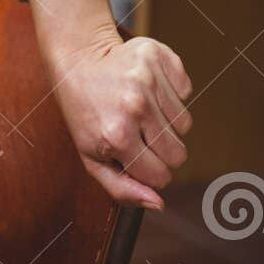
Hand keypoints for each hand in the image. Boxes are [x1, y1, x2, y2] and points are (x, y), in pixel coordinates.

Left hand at [49, 31, 193, 209]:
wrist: (77, 58)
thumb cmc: (84, 110)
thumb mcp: (89, 154)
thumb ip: (121, 187)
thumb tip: (159, 205)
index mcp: (115, 136)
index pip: (161, 177)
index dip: (149, 170)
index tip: (134, 154)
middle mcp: (134, 108)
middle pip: (179, 154)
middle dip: (160, 149)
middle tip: (138, 131)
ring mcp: (148, 80)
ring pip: (185, 125)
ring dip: (166, 120)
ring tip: (140, 107)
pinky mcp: (162, 58)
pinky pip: (186, 92)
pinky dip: (172, 92)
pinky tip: (147, 87)